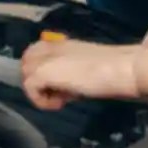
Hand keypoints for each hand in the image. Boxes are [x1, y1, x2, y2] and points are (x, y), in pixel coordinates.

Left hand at [20, 38, 138, 110]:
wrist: (122, 68)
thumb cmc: (115, 69)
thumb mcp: (87, 68)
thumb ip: (72, 72)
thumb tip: (66, 87)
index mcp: (62, 43)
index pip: (37, 51)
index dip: (43, 69)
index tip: (61, 85)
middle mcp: (51, 46)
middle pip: (26, 61)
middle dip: (38, 79)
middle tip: (58, 93)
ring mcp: (45, 58)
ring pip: (25, 73)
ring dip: (40, 90)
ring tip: (61, 98)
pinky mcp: (44, 72)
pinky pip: (29, 87)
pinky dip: (42, 100)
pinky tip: (61, 103)